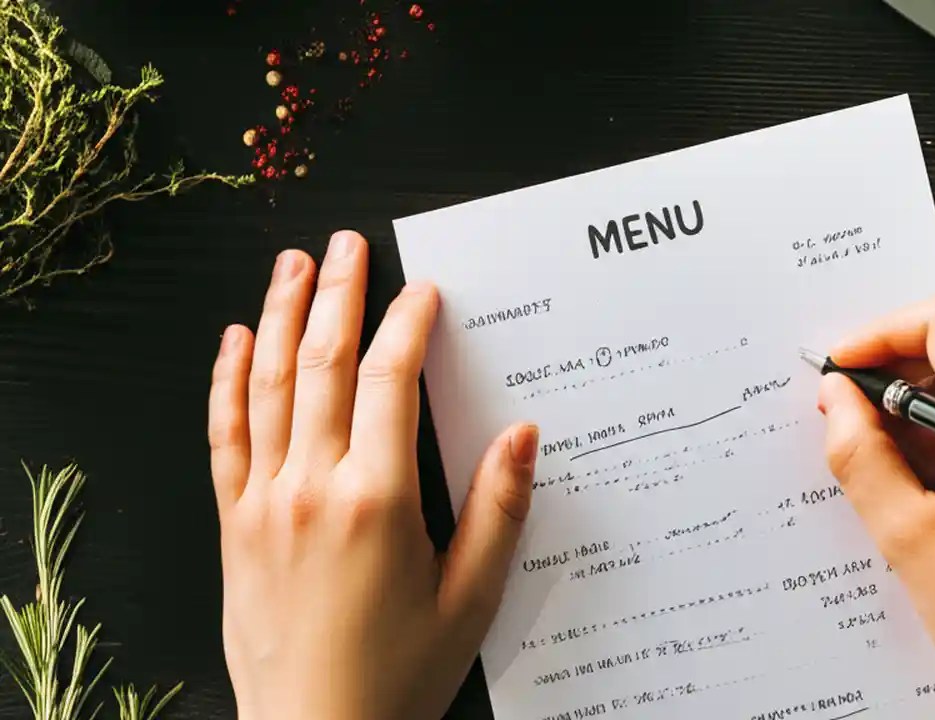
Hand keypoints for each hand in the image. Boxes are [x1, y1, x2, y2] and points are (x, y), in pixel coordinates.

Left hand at [207, 231, 537, 719]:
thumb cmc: (397, 674)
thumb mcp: (472, 599)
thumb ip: (499, 510)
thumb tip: (526, 434)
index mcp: (376, 500)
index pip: (389, 381)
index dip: (407, 323)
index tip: (423, 290)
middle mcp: (311, 488)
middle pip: (321, 365)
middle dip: (338, 294)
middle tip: (347, 244)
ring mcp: (262, 502)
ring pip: (266, 385)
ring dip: (279, 316)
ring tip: (292, 265)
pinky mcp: (234, 524)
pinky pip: (223, 436)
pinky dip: (227, 382)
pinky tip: (233, 342)